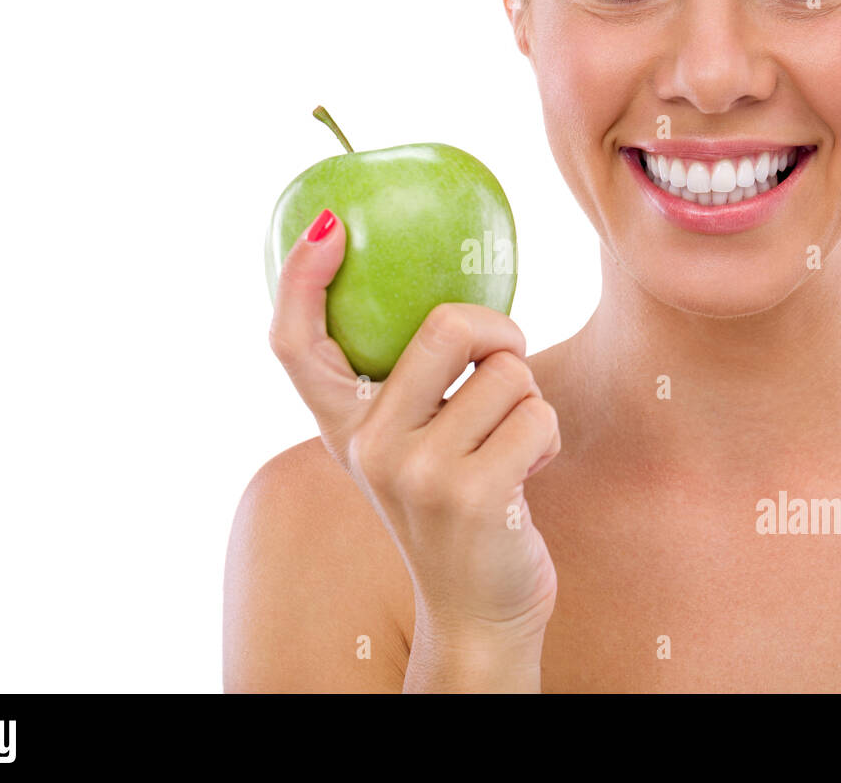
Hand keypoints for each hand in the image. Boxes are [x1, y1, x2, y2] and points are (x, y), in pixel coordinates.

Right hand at [268, 210, 560, 682]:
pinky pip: (536, 416)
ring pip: (508, 373)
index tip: (331, 227)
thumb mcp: (413, 449)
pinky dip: (546, 436)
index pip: (294, 342)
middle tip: (503, 364)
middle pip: (445, 326)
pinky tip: (525, 475)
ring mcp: (416, 471)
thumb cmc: (457, 508)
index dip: (301, 276)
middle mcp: (367, 445)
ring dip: (529, 402)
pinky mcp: (472, 495)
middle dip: (498, 332)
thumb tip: (455, 303)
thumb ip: (412, 387)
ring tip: (508, 447)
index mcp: (344, 427)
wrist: (478, 613)